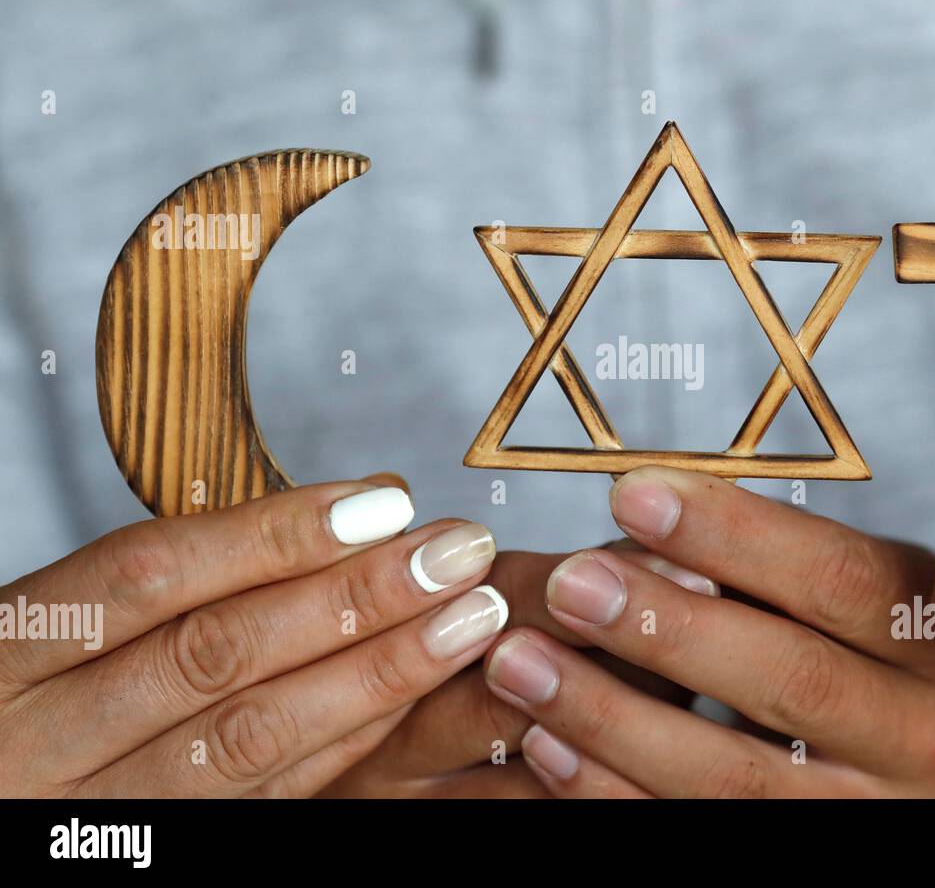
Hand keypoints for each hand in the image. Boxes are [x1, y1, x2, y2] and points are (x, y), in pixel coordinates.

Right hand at [0, 476, 532, 796]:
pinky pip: (268, 798)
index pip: (150, 576)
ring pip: (251, 736)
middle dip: (355, 598)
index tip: (383, 502)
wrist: (1, 791)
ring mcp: (98, 817)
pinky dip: (350, 739)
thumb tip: (363, 507)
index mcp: (9, 653)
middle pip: (216, 656)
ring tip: (467, 616)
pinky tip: (417, 689)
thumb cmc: (45, 689)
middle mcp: (39, 742)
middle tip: (457, 552)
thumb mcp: (76, 622)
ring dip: (378, 671)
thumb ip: (197, 573)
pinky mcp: (160, 854)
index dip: (272, 534)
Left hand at [481, 467, 934, 797]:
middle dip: (663, 629)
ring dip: (614, 719)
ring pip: (735, 776)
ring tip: (523, 662)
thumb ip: (811, 569)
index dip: (730, 533)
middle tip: (568, 582)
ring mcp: (874, 814)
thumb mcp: (907, 602)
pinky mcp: (819, 856)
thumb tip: (660, 513)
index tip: (632, 490)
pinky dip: (618, 795)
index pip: (836, 579)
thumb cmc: (933, 671)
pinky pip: (709, 835)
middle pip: (786, 681)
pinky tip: (550, 749)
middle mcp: (926, 739)